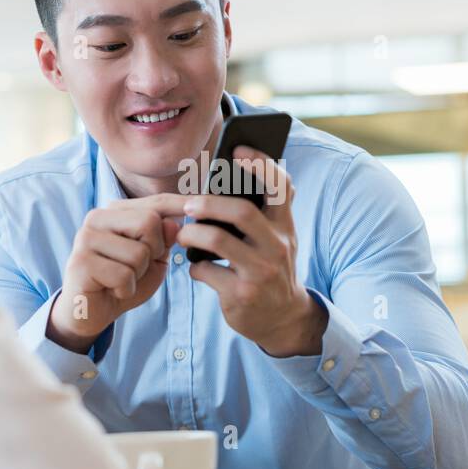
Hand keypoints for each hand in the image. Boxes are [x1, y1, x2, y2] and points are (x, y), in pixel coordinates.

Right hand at [47, 193, 187, 352]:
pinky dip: (126, 289)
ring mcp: (85, 238)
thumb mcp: (152, 259)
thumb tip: (175, 223)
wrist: (90, 312)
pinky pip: (124, 275)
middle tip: (138, 267)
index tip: (200, 202)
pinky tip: (113, 290)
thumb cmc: (122, 281)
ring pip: (139, 252)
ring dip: (138, 274)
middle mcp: (96, 218)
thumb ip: (164, 239)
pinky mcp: (80, 262)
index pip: (155, 203)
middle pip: (150, 222)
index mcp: (114, 211)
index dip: (180, 205)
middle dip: (155, 251)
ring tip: (122, 280)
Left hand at [177, 146, 327, 356]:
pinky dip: (195, 268)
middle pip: (241, 211)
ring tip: (183, 236)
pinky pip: (206, 271)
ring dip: (192, 234)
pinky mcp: (242, 294)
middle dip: (209, 203)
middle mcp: (277, 246)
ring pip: (217, 240)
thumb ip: (261, 213)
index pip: (280, 186)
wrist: (284, 318)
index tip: (238, 150)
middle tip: (188, 205)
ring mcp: (260, 271)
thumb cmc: (270, 268)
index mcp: (284, 226)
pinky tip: (196, 268)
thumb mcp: (277, 239)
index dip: (261, 164)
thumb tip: (222, 181)